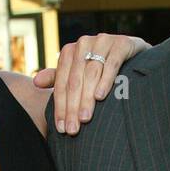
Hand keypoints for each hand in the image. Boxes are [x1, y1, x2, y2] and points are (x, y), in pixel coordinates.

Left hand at [32, 33, 150, 134]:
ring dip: (86, 98)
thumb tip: (35, 82)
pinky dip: (105, 80)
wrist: (134, 52)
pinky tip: (100, 96)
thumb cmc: (102, 67)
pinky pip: (111, 64)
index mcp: (70, 51)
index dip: (60, 107)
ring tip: (84, 119)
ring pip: (90, 74)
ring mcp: (103, 41)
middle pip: (74, 80)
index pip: (62, 83)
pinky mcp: (122, 43)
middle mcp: (84, 43)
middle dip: (72, 107)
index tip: (61, 128)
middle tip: (72, 130)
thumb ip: (58, 78)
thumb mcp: (79, 73)